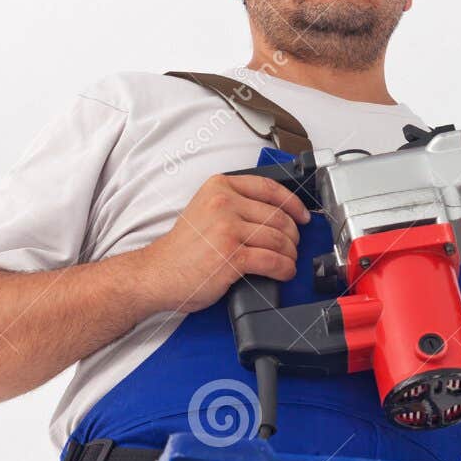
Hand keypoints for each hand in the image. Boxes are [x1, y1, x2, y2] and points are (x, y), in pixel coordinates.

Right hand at [138, 173, 310, 314]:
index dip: (294, 204)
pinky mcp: (231, 255)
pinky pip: (273, 260)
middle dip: (292, 236)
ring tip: (287, 261)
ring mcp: (227, 229)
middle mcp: (223, 203)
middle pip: (278, 217)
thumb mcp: (206, 209)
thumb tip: (276, 214)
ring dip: (290, 254)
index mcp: (219, 187)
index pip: (270, 188)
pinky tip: (283, 272)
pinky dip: (284, 269)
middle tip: (292, 247)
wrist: (157, 273)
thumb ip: (236, 204)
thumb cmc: (182, 249)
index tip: (303, 216)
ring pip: (279, 239)